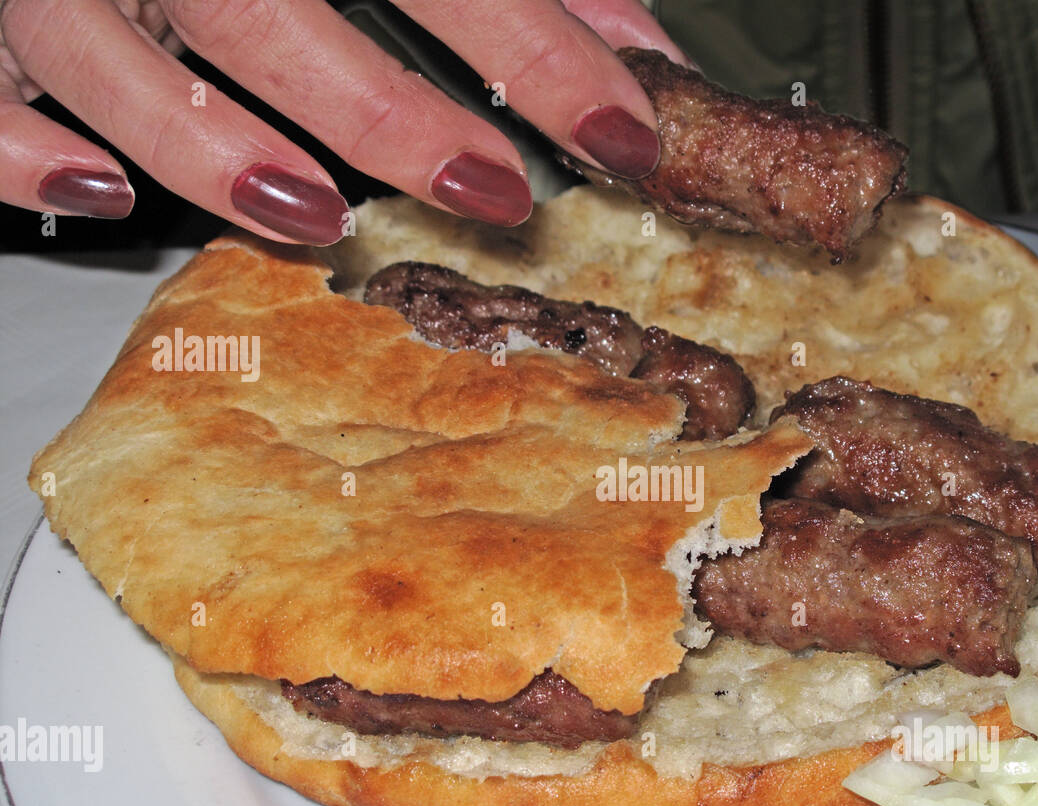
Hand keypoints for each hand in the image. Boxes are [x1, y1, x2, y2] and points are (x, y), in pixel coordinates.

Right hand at [0, 0, 684, 243]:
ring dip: (210, 147)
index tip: (623, 131)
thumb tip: (639, 51)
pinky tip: (92, 197)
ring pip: (108, 53)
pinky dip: (18, 150)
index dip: (536, 43)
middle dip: (389, 110)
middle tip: (496, 192)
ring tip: (316, 218)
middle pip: (269, 10)